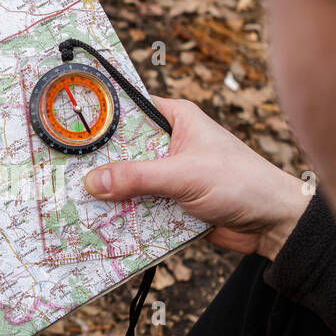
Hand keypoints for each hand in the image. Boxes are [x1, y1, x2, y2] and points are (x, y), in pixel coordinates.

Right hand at [84, 96, 307, 259]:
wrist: (274, 224)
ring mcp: (170, 175)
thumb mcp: (185, 175)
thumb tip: (94, 181)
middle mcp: (171, 143)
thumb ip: (138, 177)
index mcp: (176, 119)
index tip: (66, 131)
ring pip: (129, 183)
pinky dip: (125, 216)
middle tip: (62, 175)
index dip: (99, 120)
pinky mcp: (171, 203)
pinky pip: (140, 207)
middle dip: (99, 166)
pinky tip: (100, 225)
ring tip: (73, 204)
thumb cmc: (242, 183)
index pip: (128, 111)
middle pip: (123, 152)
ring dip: (110, 196)